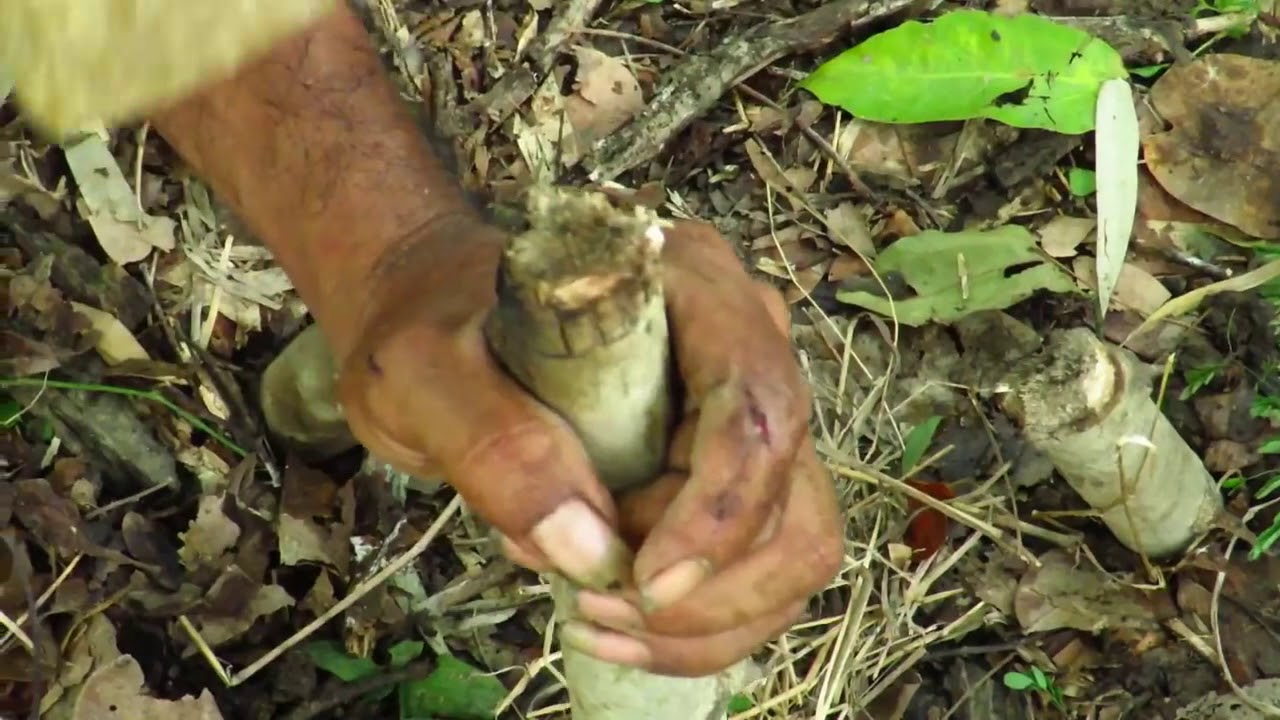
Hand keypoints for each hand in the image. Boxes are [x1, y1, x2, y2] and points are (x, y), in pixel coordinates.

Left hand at [336, 215, 843, 675]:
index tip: (644, 582)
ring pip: (793, 543)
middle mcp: (746, 343)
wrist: (441, 334)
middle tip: (594, 602)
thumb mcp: (426, 372)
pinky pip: (759, 570)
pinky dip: (700, 625)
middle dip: (706, 580)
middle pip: (787, 490)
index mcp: (691, 285)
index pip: (754, 405)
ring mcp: (748, 412)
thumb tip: (588, 547)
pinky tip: (615, 624)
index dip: (719, 509)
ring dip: (708, 615)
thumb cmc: (433, 331)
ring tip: (595, 614)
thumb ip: (496, 443)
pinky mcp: (734, 474)